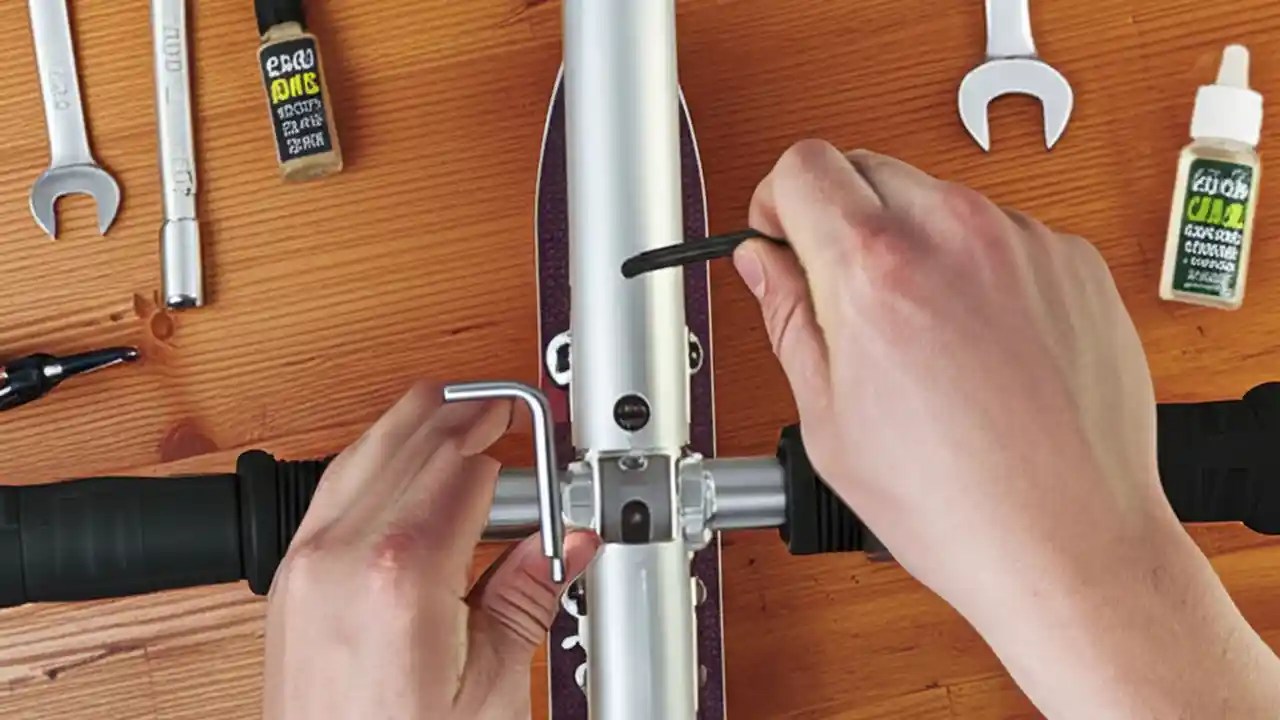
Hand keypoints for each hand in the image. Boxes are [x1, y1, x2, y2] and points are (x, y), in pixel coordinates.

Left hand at [263, 381, 598, 719]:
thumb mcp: (490, 687)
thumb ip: (529, 597)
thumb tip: (570, 542)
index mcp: (402, 574)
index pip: (466, 469)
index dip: (512, 450)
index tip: (540, 446)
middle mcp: (342, 553)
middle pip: (414, 440)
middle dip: (467, 414)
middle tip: (507, 409)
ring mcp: (305, 561)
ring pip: (365, 449)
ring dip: (417, 423)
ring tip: (461, 414)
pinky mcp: (289, 575)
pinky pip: (333, 484)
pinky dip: (375, 457)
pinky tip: (400, 461)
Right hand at [734, 140, 1279, 716]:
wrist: (1069, 540)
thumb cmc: (955, 502)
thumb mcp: (829, 419)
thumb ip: (787, 317)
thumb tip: (762, 264)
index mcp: (877, 270)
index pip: (803, 165)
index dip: (777, 201)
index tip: (782, 236)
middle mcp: (955, 234)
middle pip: (868, 167)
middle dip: (840, 216)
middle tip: (843, 292)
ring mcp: (1024, 243)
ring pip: (938, 199)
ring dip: (913, 240)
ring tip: (921, 334)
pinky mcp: (1075, 262)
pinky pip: (1003, 233)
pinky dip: (978, 266)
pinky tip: (979, 341)